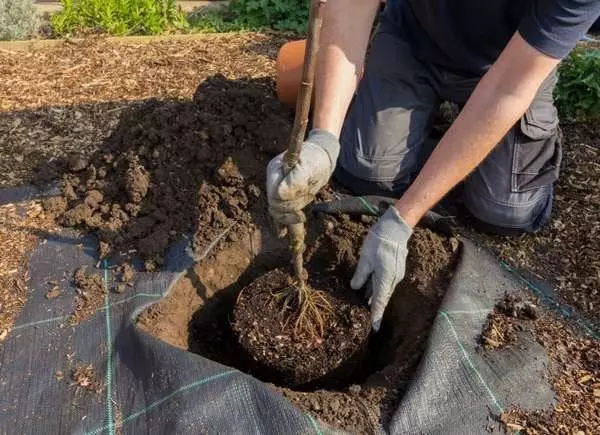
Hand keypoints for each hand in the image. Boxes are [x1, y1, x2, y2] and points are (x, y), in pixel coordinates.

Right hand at [266, 129, 339, 225]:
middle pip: (275, 205)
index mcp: (275, 170)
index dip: (286, 203)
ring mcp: (278, 189)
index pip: (273, 195)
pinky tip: (282, 233)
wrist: (322, 157)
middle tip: (309, 198)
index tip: (302, 203)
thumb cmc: (316, 159)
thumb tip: (280, 195)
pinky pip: (280, 213)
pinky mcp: (285, 197)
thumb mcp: (310, 167)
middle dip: (292, 208)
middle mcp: (273, 181)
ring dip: (293, 213)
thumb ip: (296, 179)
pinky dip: (282, 223)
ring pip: (279, 211)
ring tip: (305, 210)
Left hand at [350, 206, 412, 330]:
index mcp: (385, 279)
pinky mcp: (394, 269)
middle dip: (374, 307)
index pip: (379, 302)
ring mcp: (394, 274)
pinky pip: (384, 282)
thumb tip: (355, 288)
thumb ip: (360, 276)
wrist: (395, 228)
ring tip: (364, 305)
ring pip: (382, 289)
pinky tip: (368, 289)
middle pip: (382, 297)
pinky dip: (376, 287)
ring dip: (374, 296)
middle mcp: (392, 280)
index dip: (376, 315)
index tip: (375, 328)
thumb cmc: (379, 242)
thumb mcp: (365, 259)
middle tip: (367, 319)